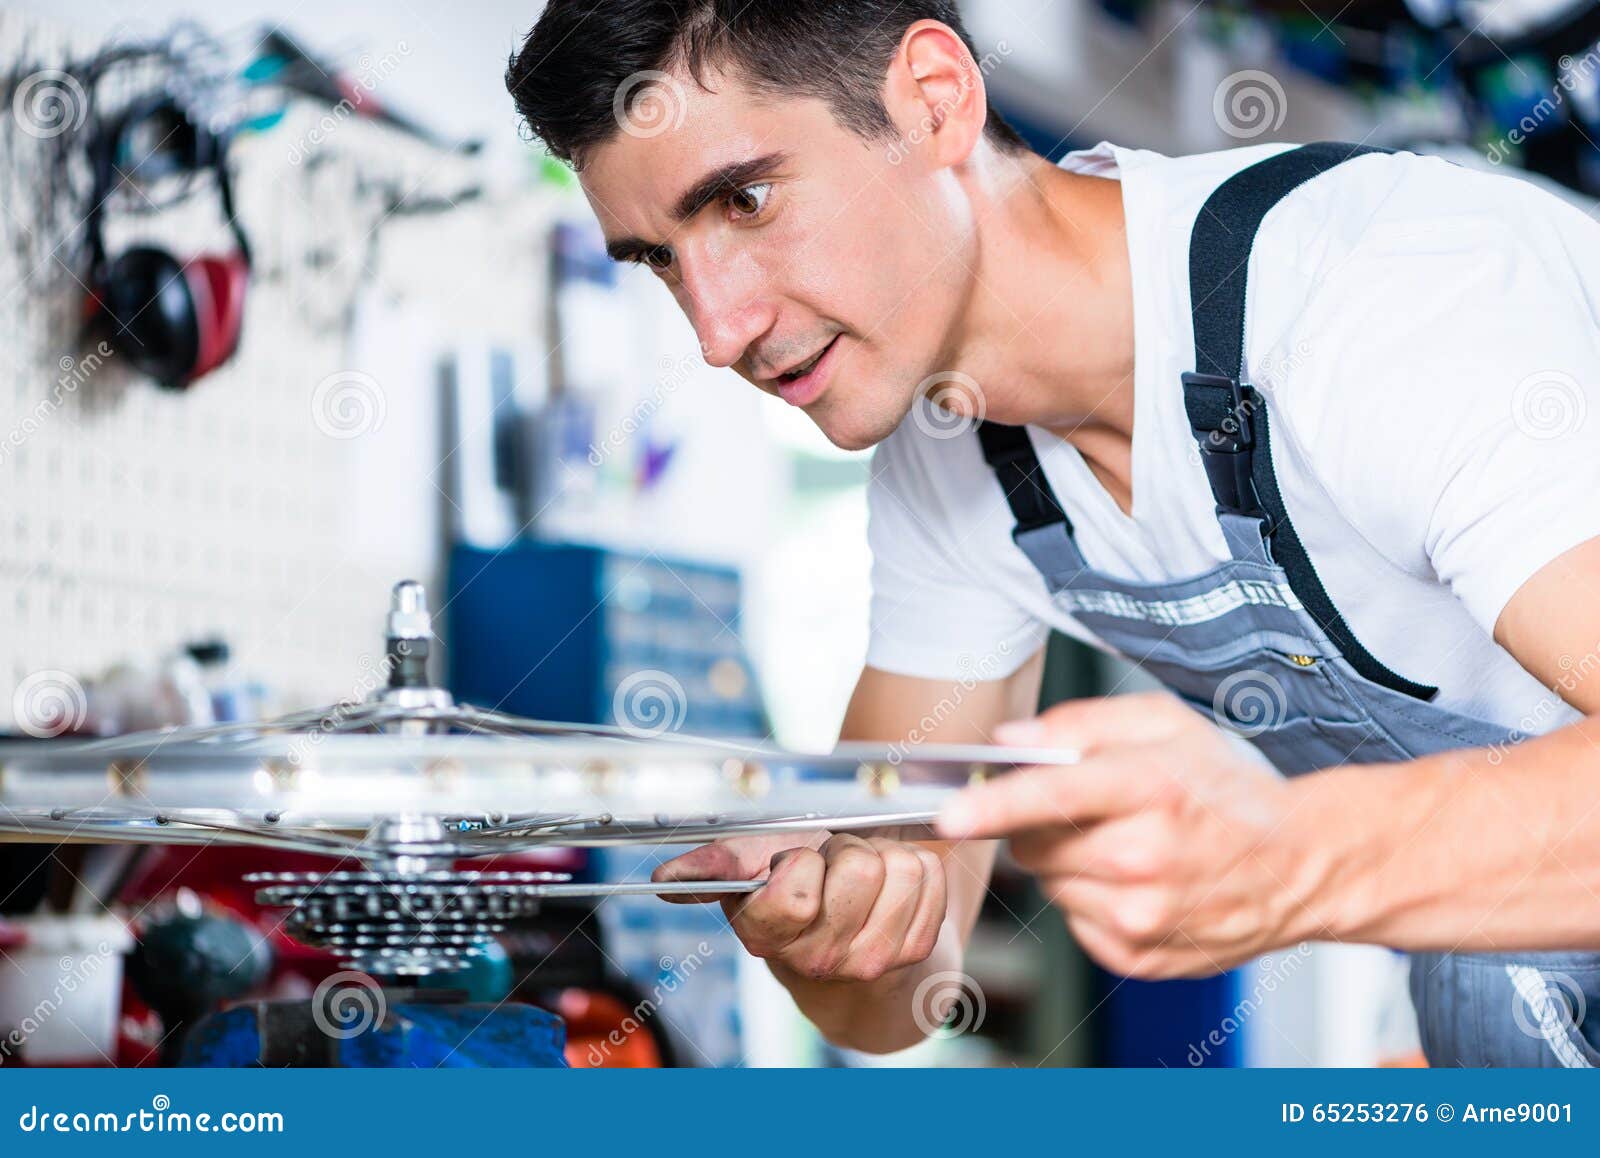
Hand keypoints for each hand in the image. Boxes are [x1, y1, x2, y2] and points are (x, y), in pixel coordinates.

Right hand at [652, 830, 947, 982]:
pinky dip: (918, 870)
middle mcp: (818, 959)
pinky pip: (932, 880)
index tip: (797, 862)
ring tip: (865, 875)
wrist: (851, 930)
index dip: (802, 863)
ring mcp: (871, 960)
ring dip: (886, 857)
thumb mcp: (752, 867)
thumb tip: (665, 878)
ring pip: (902, 871)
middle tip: (835, 864)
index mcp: (767, 935)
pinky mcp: (916, 950)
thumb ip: (714, 864)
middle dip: (850, 850)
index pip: (796, 895)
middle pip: (860, 869)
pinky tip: (893, 887)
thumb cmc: (796, 884)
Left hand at [937, 692, 1314, 978]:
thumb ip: (1081, 723)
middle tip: (1092, 813)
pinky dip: (1091, 901)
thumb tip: (1011, 741)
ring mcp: (1144, 916)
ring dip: (1069, 865)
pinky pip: (1074, 922)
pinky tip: (1137, 885)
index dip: (995, 805)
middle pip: (1036, 845)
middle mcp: (1147, 857)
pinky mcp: (1140, 956)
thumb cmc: (1228, 790)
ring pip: (1050, 885)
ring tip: (1126, 849)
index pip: (1054, 796)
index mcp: (1152, 788)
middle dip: (1042, 825)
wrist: (1300, 864)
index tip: (951, 814)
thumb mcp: (1165, 725)